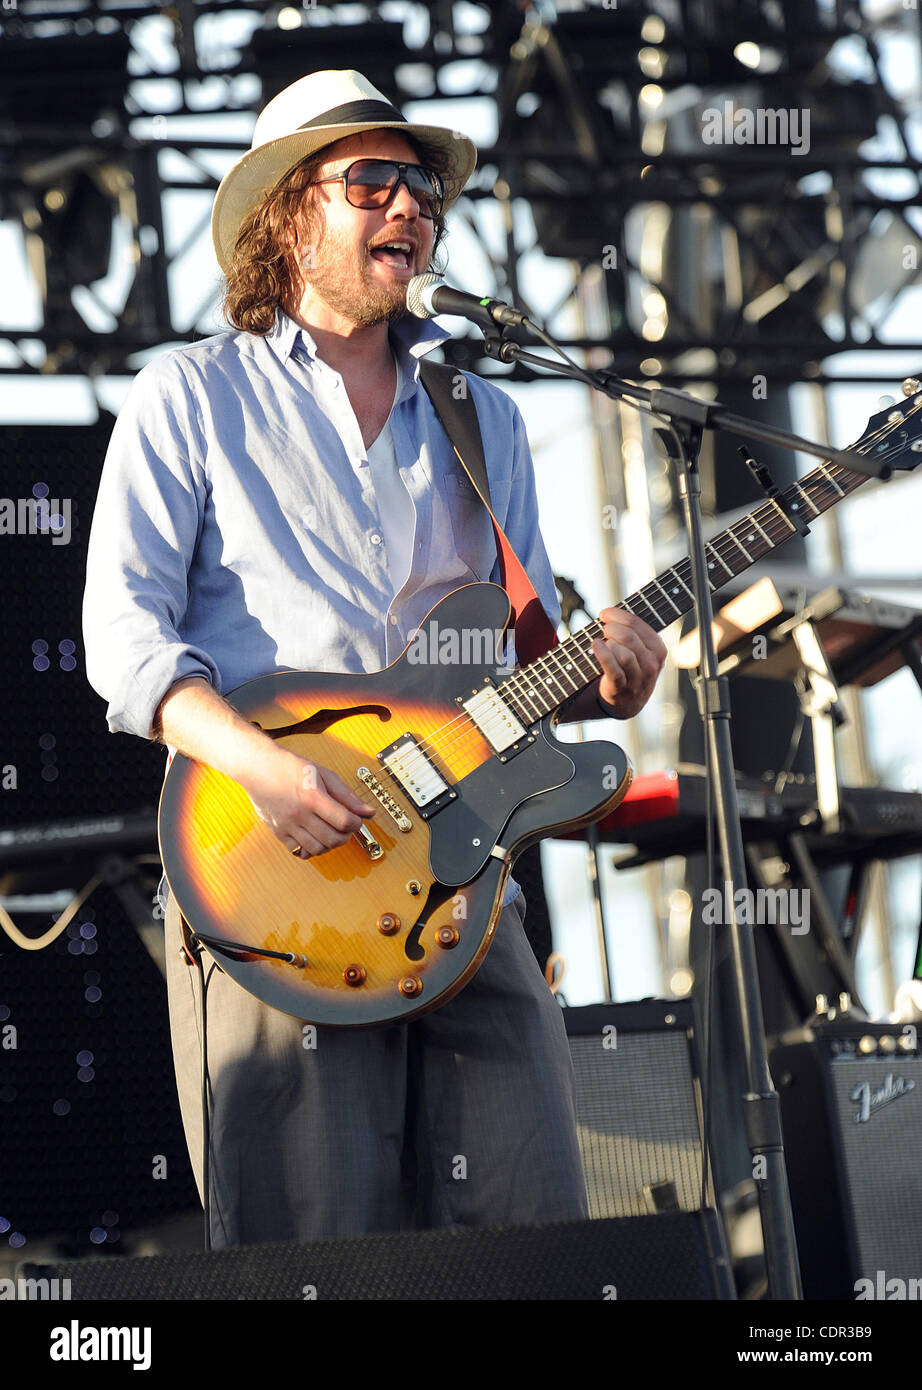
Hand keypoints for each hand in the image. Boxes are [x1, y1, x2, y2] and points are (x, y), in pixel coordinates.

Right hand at [246, 750, 374, 857]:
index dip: (356, 823)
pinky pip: (300, 852)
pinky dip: (312, 850)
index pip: (344, 821)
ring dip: (330, 844)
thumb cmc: (291, 768)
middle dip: (346, 836)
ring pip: (318, 849)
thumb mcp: (323, 775)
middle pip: (333, 839)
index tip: (356, 820)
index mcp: (312, 797)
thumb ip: (347, 795)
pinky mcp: (279, 833)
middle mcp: (299, 814)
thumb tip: (369, 812)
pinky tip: (315, 838)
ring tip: (331, 832)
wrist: (259, 769)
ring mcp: (288, 825)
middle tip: (345, 827)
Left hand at [592, 607, 666, 719]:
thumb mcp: (641, 650)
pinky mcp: (621, 688)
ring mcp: (637, 678)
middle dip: (611, 627)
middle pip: (629, 636)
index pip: (638, 624)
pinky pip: (613, 669)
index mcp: (658, 649)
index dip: (618, 615)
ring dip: (608, 643)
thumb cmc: (631, 668)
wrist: (627, 701)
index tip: (605, 613)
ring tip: (602, 642)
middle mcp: (651, 664)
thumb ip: (633, 631)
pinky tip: (596, 645)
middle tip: (602, 628)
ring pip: (623, 653)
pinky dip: (602, 654)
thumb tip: (612, 611)